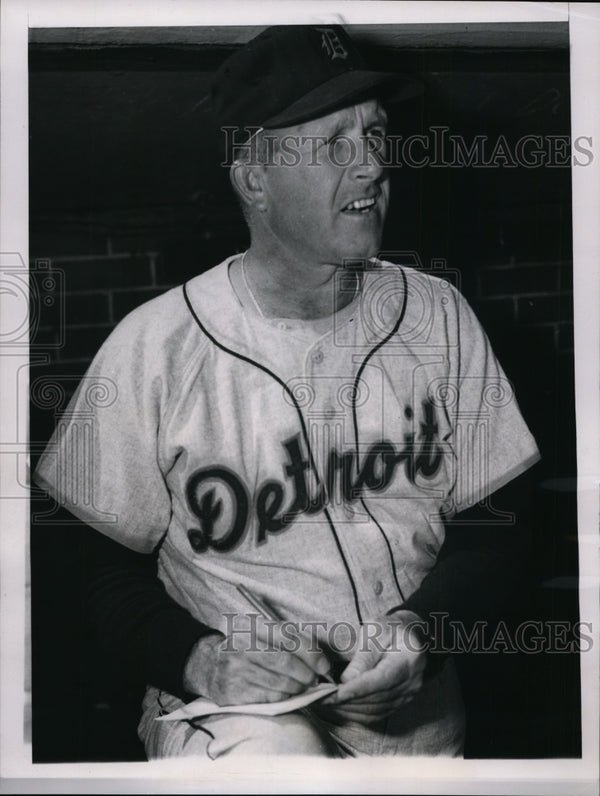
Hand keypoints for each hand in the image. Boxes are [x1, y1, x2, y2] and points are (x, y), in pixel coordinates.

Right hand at [182, 621, 330, 705]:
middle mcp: (240, 645)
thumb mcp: (263, 634)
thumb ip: (291, 640)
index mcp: (251, 625)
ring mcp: (235, 670)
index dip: (312, 653)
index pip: (288, 637)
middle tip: (314, 680)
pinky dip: (284, 697)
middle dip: (306, 674)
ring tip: (300, 686)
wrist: (208, 666)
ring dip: (297, 688)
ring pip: (279, 683)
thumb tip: (321, 662)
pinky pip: (269, 697)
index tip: (324, 666)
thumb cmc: (246, 648)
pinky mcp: (232, 693)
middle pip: (285, 662)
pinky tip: (285, 693)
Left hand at [318, 610, 427, 724]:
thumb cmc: (391, 628)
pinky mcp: (400, 702)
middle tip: (320, 699)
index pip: (380, 681)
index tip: (332, 694)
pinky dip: (357, 713)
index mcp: (408, 659)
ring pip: (375, 710)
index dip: (355, 690)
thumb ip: (363, 655)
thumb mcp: (377, 630)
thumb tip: (346, 681)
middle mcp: (412, 682)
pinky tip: (340, 707)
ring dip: (349, 709)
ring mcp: (408, 695)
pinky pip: (378, 714)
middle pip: (376, 699)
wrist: (412, 634)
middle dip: (346, 701)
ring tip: (325, 703)